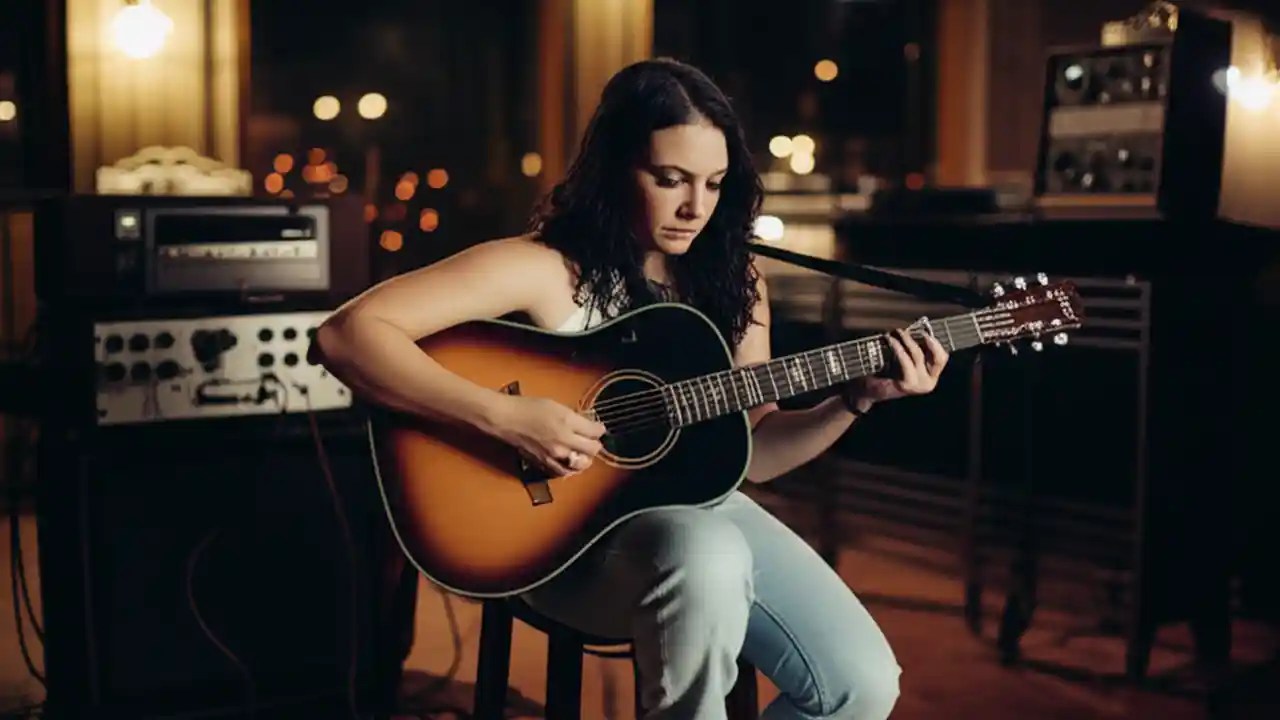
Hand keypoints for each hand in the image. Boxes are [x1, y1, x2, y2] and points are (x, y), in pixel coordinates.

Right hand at [492, 395, 606, 475]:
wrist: (506, 419)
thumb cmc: (528, 407)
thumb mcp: (555, 405)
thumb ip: (573, 417)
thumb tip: (586, 423)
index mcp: (567, 422)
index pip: (595, 431)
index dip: (599, 429)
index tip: (597, 427)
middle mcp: (564, 441)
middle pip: (593, 449)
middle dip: (595, 444)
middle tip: (591, 440)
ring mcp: (554, 455)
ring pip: (582, 464)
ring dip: (585, 458)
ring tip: (582, 452)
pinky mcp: (545, 463)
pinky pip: (564, 471)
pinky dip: (570, 468)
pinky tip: (569, 462)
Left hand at [845, 328, 948, 406]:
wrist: (868, 390)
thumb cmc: (885, 373)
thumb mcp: (903, 359)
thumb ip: (913, 348)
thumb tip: (917, 328)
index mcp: (931, 376)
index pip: (942, 357)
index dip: (936, 343)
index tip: (924, 331)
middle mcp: (929, 383)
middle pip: (935, 356)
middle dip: (922, 339)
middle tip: (907, 329)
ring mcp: (919, 385)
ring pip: (918, 355)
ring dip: (907, 340)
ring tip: (896, 333)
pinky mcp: (907, 385)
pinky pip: (906, 361)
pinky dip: (898, 349)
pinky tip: (891, 341)